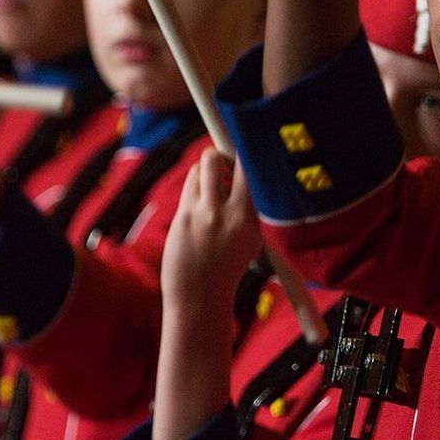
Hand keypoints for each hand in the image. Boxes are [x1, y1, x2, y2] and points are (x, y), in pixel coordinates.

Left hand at [162, 150, 264, 315]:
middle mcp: (232, 214)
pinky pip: (192, 181)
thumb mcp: (251, 237)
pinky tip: (199, 194)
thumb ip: (249, 205)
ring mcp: (206, 214)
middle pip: (225, 159)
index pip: (254, 171)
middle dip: (223, 153)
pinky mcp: (185, 216)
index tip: (246, 144)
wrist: (200, 295)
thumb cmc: (227, 263)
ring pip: (205, 165)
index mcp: (253, 219)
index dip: (248, 153)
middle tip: (224, 161)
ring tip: (212, 181)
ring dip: (208, 165)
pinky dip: (196, 180)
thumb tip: (239, 163)